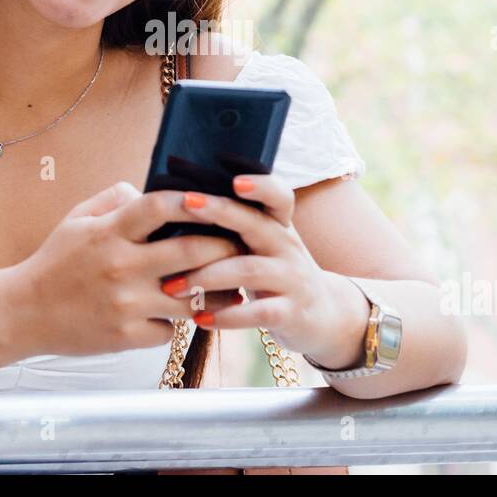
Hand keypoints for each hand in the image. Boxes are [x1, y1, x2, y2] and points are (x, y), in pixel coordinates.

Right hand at [15, 181, 243, 356]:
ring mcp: (126, 304)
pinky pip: (170, 330)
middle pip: (190, 252)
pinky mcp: (126, 336)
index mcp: (110, 232)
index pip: (159, 206)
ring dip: (217, 291)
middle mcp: (120, 266)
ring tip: (233, 284)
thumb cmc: (56, 263)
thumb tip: (150, 189)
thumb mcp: (78, 219)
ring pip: (191, 298)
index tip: (214, 200)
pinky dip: (178, 322)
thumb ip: (116, 199)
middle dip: (224, 246)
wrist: (23, 312)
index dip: (192, 200)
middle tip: (241, 243)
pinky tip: (181, 315)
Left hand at [169, 173, 368, 366]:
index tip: (233, 178)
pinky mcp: (289, 313)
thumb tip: (185, 199)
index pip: (279, 195)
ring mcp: (291, 279)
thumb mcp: (267, 244)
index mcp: (279, 225)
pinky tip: (199, 319)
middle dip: (219, 211)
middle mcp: (288, 247)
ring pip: (248, 270)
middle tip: (186, 203)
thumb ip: (240, 225)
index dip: (260, 185)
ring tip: (171, 286)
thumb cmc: (277, 272)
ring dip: (207, 276)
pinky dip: (226, 316)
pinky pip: (257, 313)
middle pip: (256, 224)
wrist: (324, 314)